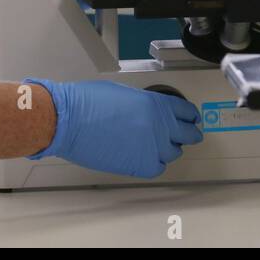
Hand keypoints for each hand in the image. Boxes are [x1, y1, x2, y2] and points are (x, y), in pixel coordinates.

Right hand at [24, 78, 202, 177]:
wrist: (68, 120)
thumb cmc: (86, 102)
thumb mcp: (122, 92)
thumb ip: (143, 103)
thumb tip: (148, 112)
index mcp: (156, 103)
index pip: (186, 111)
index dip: (189, 116)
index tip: (191, 119)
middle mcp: (159, 126)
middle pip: (188, 134)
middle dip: (188, 134)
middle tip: (187, 135)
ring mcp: (152, 147)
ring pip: (173, 152)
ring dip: (168, 149)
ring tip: (158, 146)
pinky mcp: (140, 165)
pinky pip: (158, 167)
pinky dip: (154, 163)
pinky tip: (146, 157)